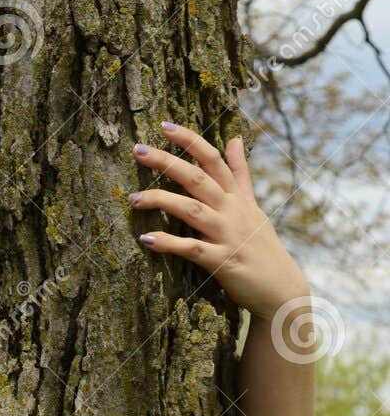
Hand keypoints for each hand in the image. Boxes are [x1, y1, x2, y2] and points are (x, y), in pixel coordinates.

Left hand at [129, 124, 308, 318]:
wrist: (280, 289)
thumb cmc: (262, 247)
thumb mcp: (253, 206)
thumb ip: (240, 174)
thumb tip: (236, 138)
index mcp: (236, 197)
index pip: (213, 159)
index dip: (190, 141)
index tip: (164, 126)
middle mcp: (232, 211)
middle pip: (198, 178)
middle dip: (168, 162)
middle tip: (138, 150)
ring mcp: (228, 236)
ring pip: (192, 210)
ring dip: (161, 200)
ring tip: (134, 198)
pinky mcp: (222, 262)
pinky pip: (192, 249)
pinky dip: (169, 243)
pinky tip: (147, 238)